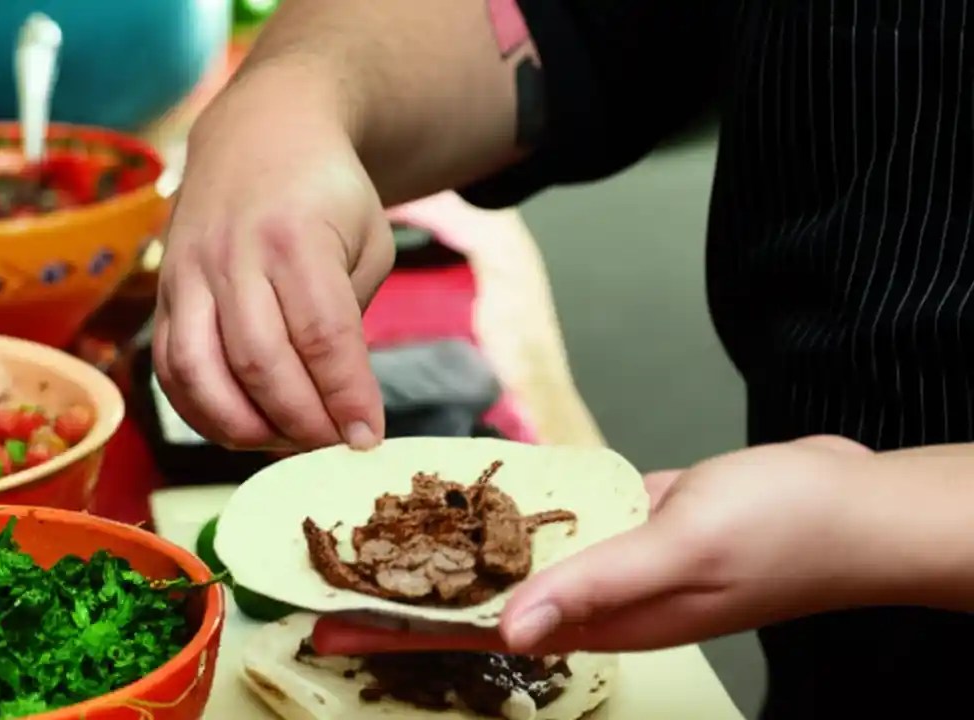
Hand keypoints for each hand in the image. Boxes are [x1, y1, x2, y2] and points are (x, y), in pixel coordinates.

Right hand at [153, 64, 394, 449]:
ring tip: (288, 440)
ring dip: (246, 427)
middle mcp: (232, 254)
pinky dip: (202, 412)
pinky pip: (169, 370)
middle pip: (260, 362)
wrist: (259, 132)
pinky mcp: (164, 293)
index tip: (368, 437)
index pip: (322, 335)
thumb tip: (339, 403)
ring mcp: (188, 274)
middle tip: (334, 443)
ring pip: (201, 373)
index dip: (345, 396)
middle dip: (301, 420)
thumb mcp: (368, 239)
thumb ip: (353, 316)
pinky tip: (241, 426)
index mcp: (295, 234)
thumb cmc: (327, 194)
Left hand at [312, 435, 879, 656]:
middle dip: (410, 594)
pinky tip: (477, 501)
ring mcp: (616, 560)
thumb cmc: (784, 531)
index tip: (334, 625)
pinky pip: (558, 525)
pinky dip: (512, 516)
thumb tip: (512, 629)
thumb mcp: (682, 551)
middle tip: (339, 573)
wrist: (854, 504)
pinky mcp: (634, 525)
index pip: (479, 632)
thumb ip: (596, 585)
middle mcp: (599, 596)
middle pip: (482, 601)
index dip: (405, 628)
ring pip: (515, 562)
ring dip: (453, 555)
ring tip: (388, 540)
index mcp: (604, 616)